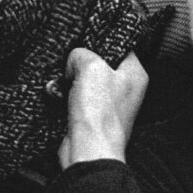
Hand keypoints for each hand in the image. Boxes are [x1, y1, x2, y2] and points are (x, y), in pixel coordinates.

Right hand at [58, 49, 146, 168]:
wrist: (88, 150)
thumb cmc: (99, 114)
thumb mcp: (90, 67)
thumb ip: (81, 54)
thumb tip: (73, 61)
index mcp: (135, 74)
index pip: (121, 46)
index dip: (100, 42)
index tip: (84, 42)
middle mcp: (125, 90)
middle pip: (99, 64)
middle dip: (80, 65)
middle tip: (71, 66)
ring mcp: (109, 105)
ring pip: (85, 82)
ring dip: (69, 82)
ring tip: (62, 84)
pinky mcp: (92, 118)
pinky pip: (75, 99)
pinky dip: (64, 97)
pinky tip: (58, 97)